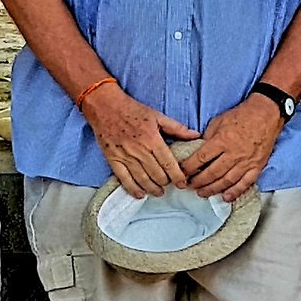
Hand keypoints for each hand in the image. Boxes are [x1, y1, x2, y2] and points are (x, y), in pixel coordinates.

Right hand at [83, 83, 197, 197]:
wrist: (105, 106)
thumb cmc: (132, 110)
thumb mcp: (157, 116)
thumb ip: (177, 128)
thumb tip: (196, 136)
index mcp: (153, 139)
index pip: (169, 164)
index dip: (178, 177)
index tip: (183, 184)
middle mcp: (140, 150)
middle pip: (157, 174)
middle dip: (166, 183)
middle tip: (171, 185)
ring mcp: (125, 156)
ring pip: (142, 179)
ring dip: (153, 189)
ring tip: (159, 192)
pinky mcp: (113, 159)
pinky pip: (124, 179)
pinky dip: (133, 189)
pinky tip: (140, 194)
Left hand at [178, 97, 283, 201]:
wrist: (266, 114)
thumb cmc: (241, 116)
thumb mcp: (218, 121)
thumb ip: (208, 137)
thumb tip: (198, 151)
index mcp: (222, 141)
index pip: (201, 158)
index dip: (189, 167)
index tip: (181, 172)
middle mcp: (234, 154)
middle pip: (212, 173)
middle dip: (198, 182)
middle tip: (189, 186)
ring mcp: (246, 162)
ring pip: (227, 181)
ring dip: (212, 189)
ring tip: (202, 193)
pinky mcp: (257, 166)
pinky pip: (245, 183)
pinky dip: (235, 192)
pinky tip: (226, 197)